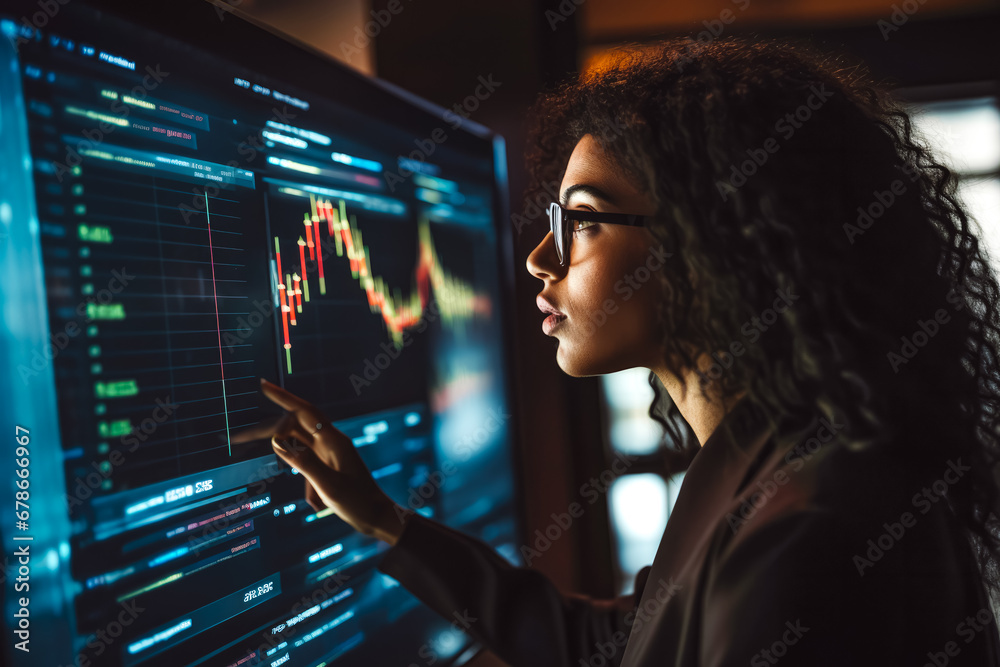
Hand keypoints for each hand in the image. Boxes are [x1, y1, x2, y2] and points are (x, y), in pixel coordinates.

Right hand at [234, 378, 415, 545]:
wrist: (378, 517)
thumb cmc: (357, 502)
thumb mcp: (328, 485)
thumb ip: (303, 462)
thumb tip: (276, 441)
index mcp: (333, 441)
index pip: (303, 411)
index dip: (283, 397)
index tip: (263, 385)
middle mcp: (330, 442)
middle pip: (294, 428)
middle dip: (270, 433)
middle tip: (238, 438)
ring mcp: (329, 453)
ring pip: (298, 448)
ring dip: (294, 467)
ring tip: (307, 491)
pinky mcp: (328, 465)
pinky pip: (307, 466)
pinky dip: (306, 484)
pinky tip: (320, 506)